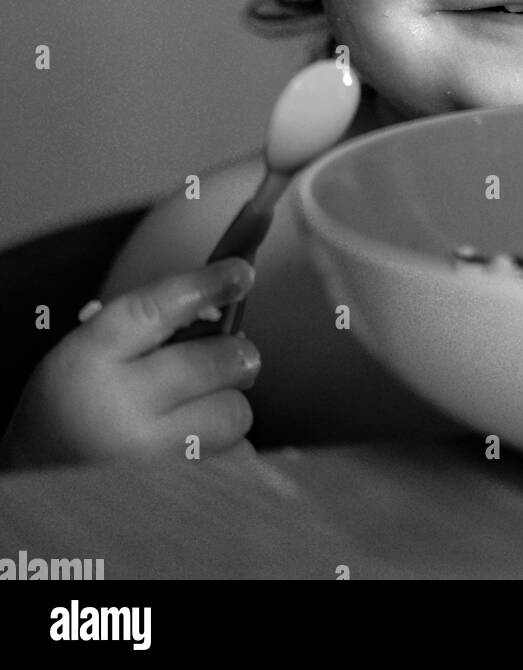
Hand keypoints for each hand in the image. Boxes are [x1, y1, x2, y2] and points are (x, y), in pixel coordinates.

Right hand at [0, 258, 260, 469]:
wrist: (39, 483)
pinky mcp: (172, 494)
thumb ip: (150, 326)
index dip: (207, 285)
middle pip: (213, 363)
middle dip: (237, 353)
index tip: (241, 272)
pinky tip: (195, 446)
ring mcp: (146, 459)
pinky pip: (233, 459)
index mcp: (91, 358)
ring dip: (228, 405)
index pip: (159, 308)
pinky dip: (226, 448)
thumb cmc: (75, 403)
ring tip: (199, 409)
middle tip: (235, 355)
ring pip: (231, 415)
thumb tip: (223, 309)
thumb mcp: (90, 349)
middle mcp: (119, 408)